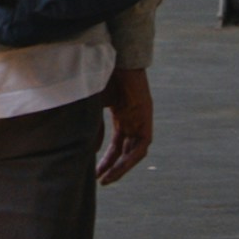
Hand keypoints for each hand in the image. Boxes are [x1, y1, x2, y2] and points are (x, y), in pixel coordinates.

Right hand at [94, 67, 154, 186]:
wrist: (113, 56)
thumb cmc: (100, 75)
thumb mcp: (93, 106)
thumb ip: (94, 128)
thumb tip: (91, 150)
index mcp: (121, 115)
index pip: (116, 144)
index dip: (107, 159)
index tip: (96, 173)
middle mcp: (133, 119)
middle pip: (125, 150)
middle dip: (114, 167)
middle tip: (102, 181)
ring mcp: (141, 118)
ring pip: (135, 150)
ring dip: (123, 167)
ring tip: (108, 179)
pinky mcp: (146, 116)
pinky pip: (142, 144)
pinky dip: (131, 157)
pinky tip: (120, 167)